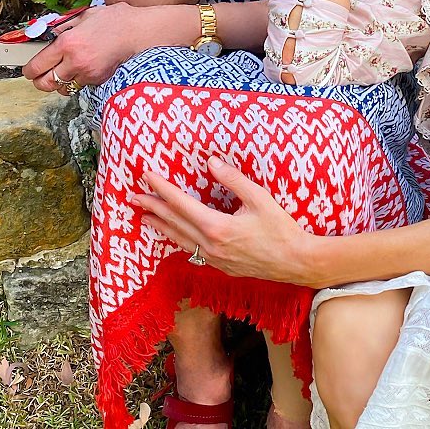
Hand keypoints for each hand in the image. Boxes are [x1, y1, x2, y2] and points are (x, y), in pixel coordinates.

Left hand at [22, 3, 152, 91]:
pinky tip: (82, 69)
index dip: (28, 70)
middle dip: (40, 81)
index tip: (28, 69)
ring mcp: (88, 73)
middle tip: (40, 75)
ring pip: (62, 88)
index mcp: (67, 42)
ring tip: (63, 72)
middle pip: (45, 84)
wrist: (139, 32)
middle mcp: (75, 61)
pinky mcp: (99, 80)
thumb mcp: (84, 16)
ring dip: (59, 82)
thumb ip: (64, 26)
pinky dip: (77, 81)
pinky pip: (80, 86)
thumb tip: (48, 34)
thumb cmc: (115, 20)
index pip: (37, 66)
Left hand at [132, 159, 319, 285]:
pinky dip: (177, 239)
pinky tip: (174, 235)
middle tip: (133, 196)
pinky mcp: (220, 267)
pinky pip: (190, 250)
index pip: (181, 204)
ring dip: (160, 226)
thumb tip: (211, 162)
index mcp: (217, 227)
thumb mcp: (259, 198)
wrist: (295, 262)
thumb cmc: (281, 229)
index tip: (148, 176)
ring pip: (179, 239)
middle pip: (174, 222)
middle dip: (153, 207)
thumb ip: (233, 179)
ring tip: (144, 217)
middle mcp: (210, 246)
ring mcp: (213, 259)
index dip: (162, 189)